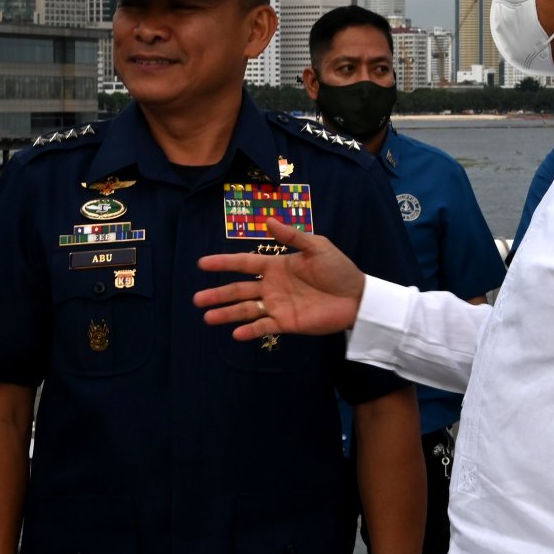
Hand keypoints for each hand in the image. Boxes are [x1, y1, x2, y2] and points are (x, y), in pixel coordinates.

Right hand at [194, 220, 366, 339]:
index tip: (202, 264)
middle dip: (218, 294)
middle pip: (239, 290)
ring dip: (227, 313)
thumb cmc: (339, 269)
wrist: (357, 297)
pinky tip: (235, 333)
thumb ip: (292, 236)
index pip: (244, 264)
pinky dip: (250, 330)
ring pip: (246, 309)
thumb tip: (268, 219)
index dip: (224, 263)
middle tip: (196, 299)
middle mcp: (272, 286)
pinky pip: (264, 327)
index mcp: (277, 265)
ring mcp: (278, 306)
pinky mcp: (287, 323)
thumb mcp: (317, 246)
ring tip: (207, 317)